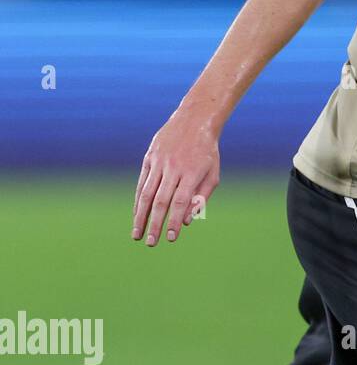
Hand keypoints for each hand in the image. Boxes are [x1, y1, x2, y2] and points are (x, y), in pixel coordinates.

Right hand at [132, 112, 220, 246]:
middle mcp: (173, 168)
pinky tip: (136, 215)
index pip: (181, 202)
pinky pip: (142, 183)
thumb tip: (187, 222)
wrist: (193, 121)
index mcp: (192, 173)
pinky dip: (138, 201)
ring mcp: (159, 162)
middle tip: (151, 243)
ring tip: (137, 234)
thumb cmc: (207, 152)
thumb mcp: (212, 174)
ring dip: (140, 216)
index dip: (175, 221)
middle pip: (161, 201)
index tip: (171, 238)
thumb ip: (201, 198)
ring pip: (146, 193)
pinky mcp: (149, 158)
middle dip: (155, 224)